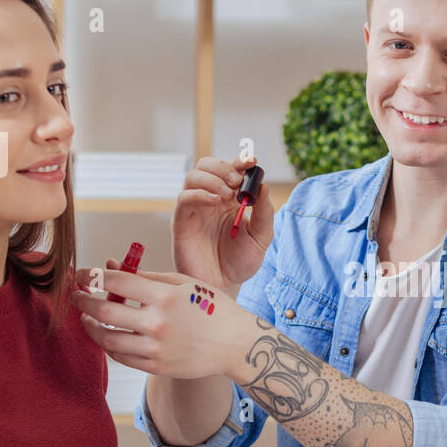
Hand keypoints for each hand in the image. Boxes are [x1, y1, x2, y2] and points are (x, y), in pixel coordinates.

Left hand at [72, 265, 253, 379]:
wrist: (237, 345)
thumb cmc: (212, 308)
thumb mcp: (184, 284)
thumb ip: (146, 276)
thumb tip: (110, 264)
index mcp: (166, 296)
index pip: (116, 281)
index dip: (91, 276)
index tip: (80, 274)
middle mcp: (158, 323)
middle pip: (103, 310)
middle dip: (82, 300)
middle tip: (76, 296)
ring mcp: (156, 349)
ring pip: (106, 338)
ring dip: (89, 326)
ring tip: (87, 318)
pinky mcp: (157, 367)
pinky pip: (120, 357)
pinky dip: (108, 344)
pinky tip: (107, 334)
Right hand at [171, 154, 272, 296]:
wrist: (225, 286)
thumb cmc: (241, 262)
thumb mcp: (261, 237)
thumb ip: (265, 213)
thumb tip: (264, 186)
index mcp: (231, 198)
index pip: (231, 169)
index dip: (240, 161)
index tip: (252, 161)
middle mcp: (211, 199)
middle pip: (207, 165)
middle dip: (223, 167)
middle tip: (237, 181)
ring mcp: (195, 208)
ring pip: (193, 176)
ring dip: (212, 178)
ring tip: (228, 194)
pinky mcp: (182, 221)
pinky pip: (184, 198)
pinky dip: (199, 194)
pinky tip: (215, 201)